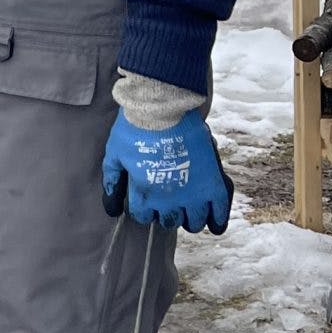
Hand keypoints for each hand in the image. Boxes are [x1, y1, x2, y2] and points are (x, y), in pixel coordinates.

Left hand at [101, 107, 231, 234]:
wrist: (163, 109)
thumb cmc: (134, 130)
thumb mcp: (114, 155)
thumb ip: (112, 181)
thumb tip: (112, 209)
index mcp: (144, 194)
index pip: (144, 216)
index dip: (144, 209)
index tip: (147, 201)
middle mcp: (169, 200)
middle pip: (169, 221)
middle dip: (167, 213)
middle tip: (169, 200)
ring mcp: (193, 194)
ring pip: (194, 221)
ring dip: (191, 218)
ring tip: (190, 209)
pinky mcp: (212, 183)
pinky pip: (220, 211)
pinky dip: (217, 220)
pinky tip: (214, 224)